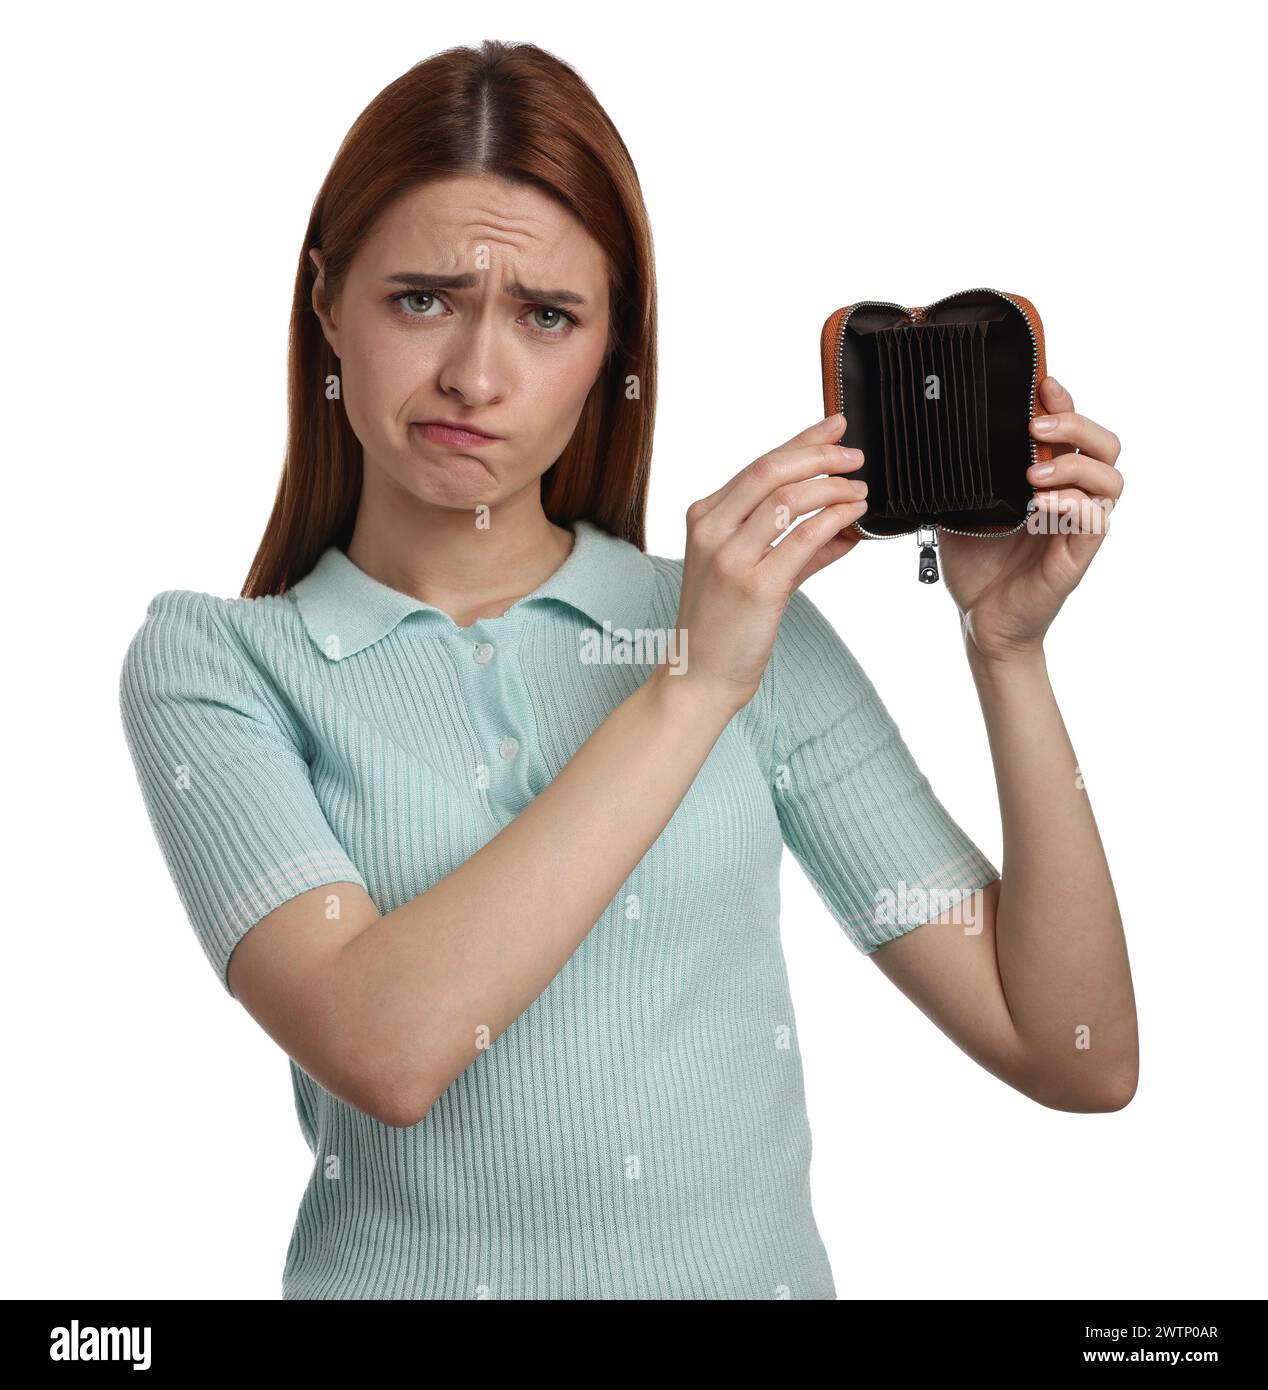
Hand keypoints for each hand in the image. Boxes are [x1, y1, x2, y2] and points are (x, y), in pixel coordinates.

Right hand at [667, 412, 868, 714]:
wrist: (699, 675)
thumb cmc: (723, 626)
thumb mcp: (755, 573)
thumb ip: (798, 547)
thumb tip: (843, 525)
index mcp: (705, 518)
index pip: (760, 464)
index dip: (803, 440)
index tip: (835, 427)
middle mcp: (712, 530)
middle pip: (772, 470)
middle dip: (820, 455)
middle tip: (854, 457)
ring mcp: (730, 557)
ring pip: (789, 498)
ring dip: (834, 488)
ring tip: (859, 492)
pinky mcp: (756, 585)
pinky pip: (803, 536)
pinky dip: (834, 519)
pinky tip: (852, 516)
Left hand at [939, 375, 1123, 663]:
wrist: (979, 619)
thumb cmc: (976, 564)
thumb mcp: (962, 507)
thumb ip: (962, 475)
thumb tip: (936, 436)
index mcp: (1050, 481)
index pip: (1073, 431)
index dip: (1065, 403)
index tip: (1042, 383)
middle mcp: (1072, 499)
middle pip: (1105, 446)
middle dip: (1076, 425)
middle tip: (1035, 426)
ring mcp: (1079, 526)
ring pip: (1111, 478)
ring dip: (1076, 464)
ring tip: (1036, 471)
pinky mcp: (1078, 555)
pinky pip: (1096, 519)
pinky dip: (1072, 504)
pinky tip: (1039, 505)